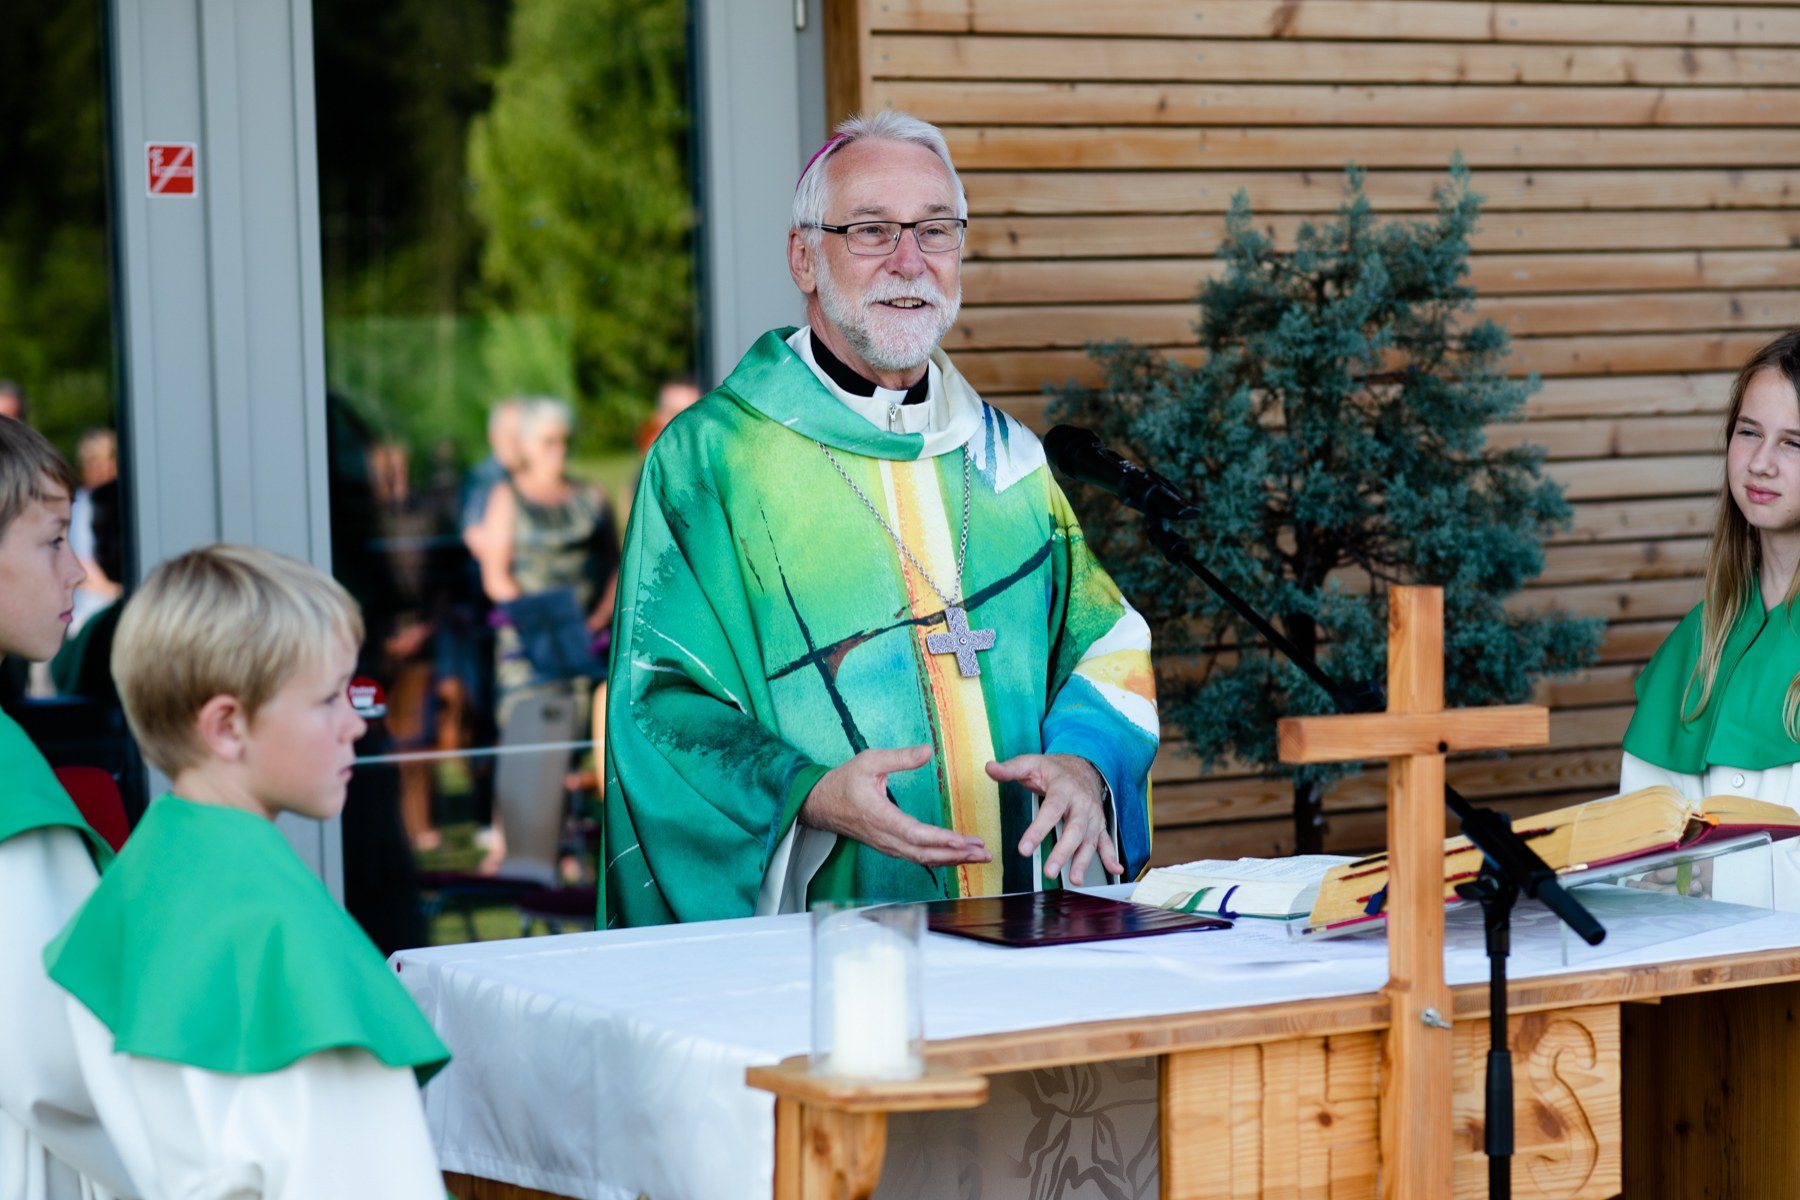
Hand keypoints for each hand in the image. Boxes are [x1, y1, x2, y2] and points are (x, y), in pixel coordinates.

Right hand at [801, 745, 991, 867]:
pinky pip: (918, 858)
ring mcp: (887, 845)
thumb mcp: (868, 760)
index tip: (962, 840)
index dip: (940, 839)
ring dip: (952, 859)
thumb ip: (899, 757)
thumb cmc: (844, 781)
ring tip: (978, 856)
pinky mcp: (890, 847)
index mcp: (879, 816)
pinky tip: (958, 855)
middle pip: (924, 854)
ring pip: (923, 859)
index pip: (914, 834)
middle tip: (982, 852)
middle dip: (955, 855)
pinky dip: (940, 859)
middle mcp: (885, 837)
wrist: (820, 804)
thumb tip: (928, 751)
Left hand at [986, 754, 1119, 885]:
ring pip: (1090, 840)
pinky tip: (1115, 869)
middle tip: (1050, 871)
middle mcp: (1082, 804)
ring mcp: (1092, 816)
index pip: (1051, 811)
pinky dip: (1110, 856)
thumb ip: (1010, 769)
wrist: (1083, 766)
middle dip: (1063, 852)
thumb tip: (990, 768)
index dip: (1038, 830)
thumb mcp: (1031, 763)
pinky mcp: (1099, 825)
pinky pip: (1106, 841)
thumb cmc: (1054, 769)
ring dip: (1083, 861)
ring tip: (1075, 879)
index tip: (1024, 848)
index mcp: (1064, 789)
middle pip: (1074, 830)